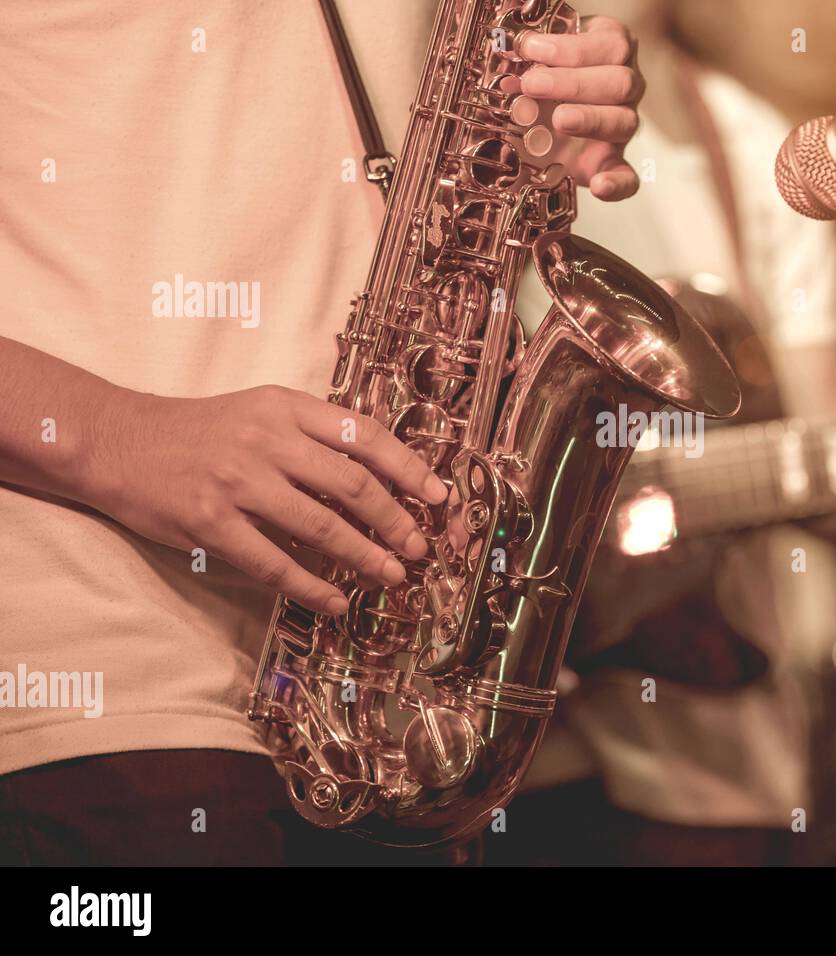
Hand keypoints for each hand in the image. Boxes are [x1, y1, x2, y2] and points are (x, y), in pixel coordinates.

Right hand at [92, 386, 445, 614]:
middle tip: (419, 548)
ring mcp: (238, 481)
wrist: (119, 442)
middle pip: (353, 485)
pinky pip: (274, 562)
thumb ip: (315, 436)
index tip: (439, 496)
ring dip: (364, 557)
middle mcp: (267, 439)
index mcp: (286, 407)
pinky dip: (311, 587)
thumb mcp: (262, 412)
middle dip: (396, 522)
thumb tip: (382, 480)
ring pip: (321, 526)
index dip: (409, 468)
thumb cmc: (202, 431)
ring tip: (390, 576)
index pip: (365, 436)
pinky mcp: (211, 522)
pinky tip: (334, 602)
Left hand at [517, 15, 643, 200]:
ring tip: (558, 120)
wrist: (536, 120)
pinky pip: (628, 177)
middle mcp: (624, 86)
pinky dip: (617, 184)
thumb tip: (509, 62)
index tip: (531, 49)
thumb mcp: (535, 62)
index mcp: (610, 51)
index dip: (572, 48)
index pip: (611, 43)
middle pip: (620, 82)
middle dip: (573, 82)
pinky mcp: (613, 163)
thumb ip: (529, 59)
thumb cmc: (541, 81)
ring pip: (625, 120)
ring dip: (589, 119)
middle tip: (532, 85)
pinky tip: (600, 187)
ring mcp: (621, 125)